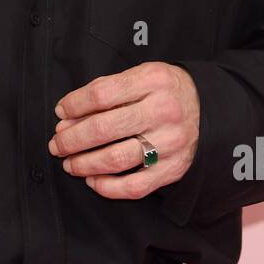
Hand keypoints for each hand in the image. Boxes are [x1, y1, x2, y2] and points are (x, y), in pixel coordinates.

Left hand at [47, 62, 199, 198]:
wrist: (207, 107)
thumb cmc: (163, 91)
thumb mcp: (141, 75)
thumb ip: (106, 90)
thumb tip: (67, 116)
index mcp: (152, 81)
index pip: (101, 94)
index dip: (74, 105)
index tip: (60, 113)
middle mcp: (163, 111)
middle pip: (104, 129)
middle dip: (71, 139)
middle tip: (57, 144)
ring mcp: (170, 142)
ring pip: (116, 159)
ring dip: (84, 164)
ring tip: (69, 163)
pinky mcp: (174, 168)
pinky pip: (135, 186)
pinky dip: (108, 187)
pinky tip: (93, 181)